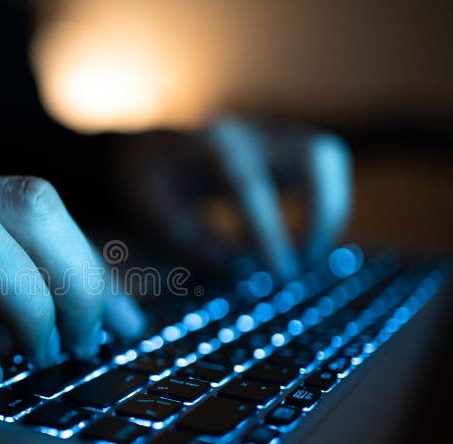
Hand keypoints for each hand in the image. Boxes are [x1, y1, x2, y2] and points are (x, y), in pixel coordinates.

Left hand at [121, 116, 351, 278]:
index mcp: (211, 147)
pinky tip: (306, 235)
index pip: (250, 186)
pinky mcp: (287, 145)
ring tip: (309, 252)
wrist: (152, 145)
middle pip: (314, 156)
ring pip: (328, 156)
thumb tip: (225, 259)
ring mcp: (273, 133)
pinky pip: (325, 165)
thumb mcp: (148, 206)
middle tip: (305, 261)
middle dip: (323, 211)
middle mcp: (250, 133)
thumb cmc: (149, 178)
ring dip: (332, 207)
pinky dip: (327, 202)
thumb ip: (182, 235)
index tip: (281, 272)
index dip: (270, 229)